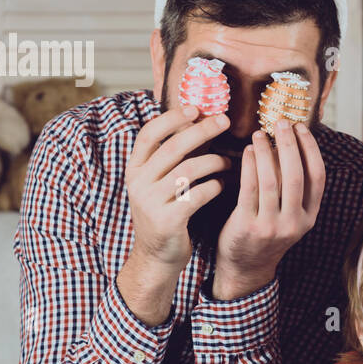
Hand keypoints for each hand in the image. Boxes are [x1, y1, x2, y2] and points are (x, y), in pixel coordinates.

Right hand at [124, 105, 231, 270]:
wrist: (156, 255)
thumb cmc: (164, 211)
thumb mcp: (157, 183)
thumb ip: (170, 158)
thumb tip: (196, 121)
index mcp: (135, 169)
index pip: (149, 134)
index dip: (172, 118)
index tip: (195, 108)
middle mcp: (139, 183)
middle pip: (173, 148)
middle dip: (202, 131)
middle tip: (224, 121)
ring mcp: (151, 202)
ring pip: (188, 170)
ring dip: (214, 161)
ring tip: (227, 161)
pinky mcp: (167, 220)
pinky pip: (197, 195)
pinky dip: (213, 186)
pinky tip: (221, 185)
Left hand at [213, 120, 324, 299]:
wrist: (246, 268)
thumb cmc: (267, 233)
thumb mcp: (290, 216)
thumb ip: (293, 188)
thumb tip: (289, 143)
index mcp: (309, 217)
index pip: (317, 176)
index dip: (311, 149)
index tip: (301, 128)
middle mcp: (294, 223)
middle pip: (296, 175)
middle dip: (289, 144)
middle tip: (281, 123)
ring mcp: (271, 226)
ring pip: (271, 180)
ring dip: (266, 152)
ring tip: (260, 134)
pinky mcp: (248, 226)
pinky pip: (249, 189)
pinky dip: (249, 166)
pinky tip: (248, 152)